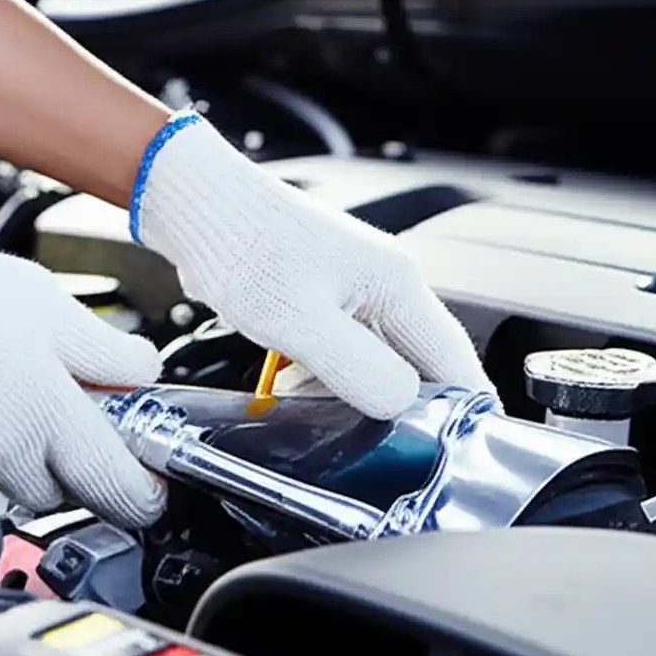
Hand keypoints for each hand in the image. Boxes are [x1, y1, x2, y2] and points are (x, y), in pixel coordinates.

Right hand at [0, 207, 166, 526]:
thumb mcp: (56, 310)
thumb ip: (108, 354)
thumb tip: (143, 372)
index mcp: (51, 418)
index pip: (116, 485)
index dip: (139, 496)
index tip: (148, 494)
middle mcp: (4, 456)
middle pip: (54, 491)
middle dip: (60, 465)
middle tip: (50, 416)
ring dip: (3, 456)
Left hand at [136, 113, 493, 418]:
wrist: (195, 202)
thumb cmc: (242, 247)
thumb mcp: (301, 323)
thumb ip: (360, 370)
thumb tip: (401, 404)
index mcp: (397, 286)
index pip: (458, 363)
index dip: (460, 413)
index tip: (446, 453)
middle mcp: (385, 284)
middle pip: (421, 365)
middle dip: (403, 408)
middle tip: (374, 444)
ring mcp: (354, 287)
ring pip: (379, 360)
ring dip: (357, 393)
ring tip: (323, 417)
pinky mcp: (321, 294)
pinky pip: (342, 348)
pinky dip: (326, 375)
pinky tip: (295, 386)